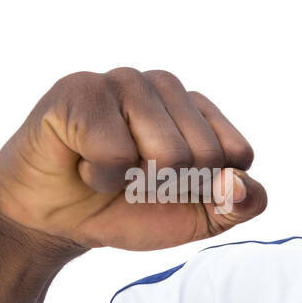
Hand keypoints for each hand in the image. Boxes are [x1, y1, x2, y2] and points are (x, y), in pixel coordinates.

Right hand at [0, 68, 266, 252]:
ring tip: (108, 168)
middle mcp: (166, 85)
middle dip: (170, 187)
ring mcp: (123, 81)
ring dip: (134, 182)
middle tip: (134, 179)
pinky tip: (81, 161)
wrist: (59, 221)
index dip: (207, 188)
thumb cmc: (130, 209)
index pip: (238, 154)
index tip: (174, 186)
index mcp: (200, 110)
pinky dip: (99, 176)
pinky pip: (116, 154)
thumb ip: (240, 204)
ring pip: (167, 154)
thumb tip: (242, 185)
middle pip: (205, 155)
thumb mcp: (201, 217)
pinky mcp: (80, 90)